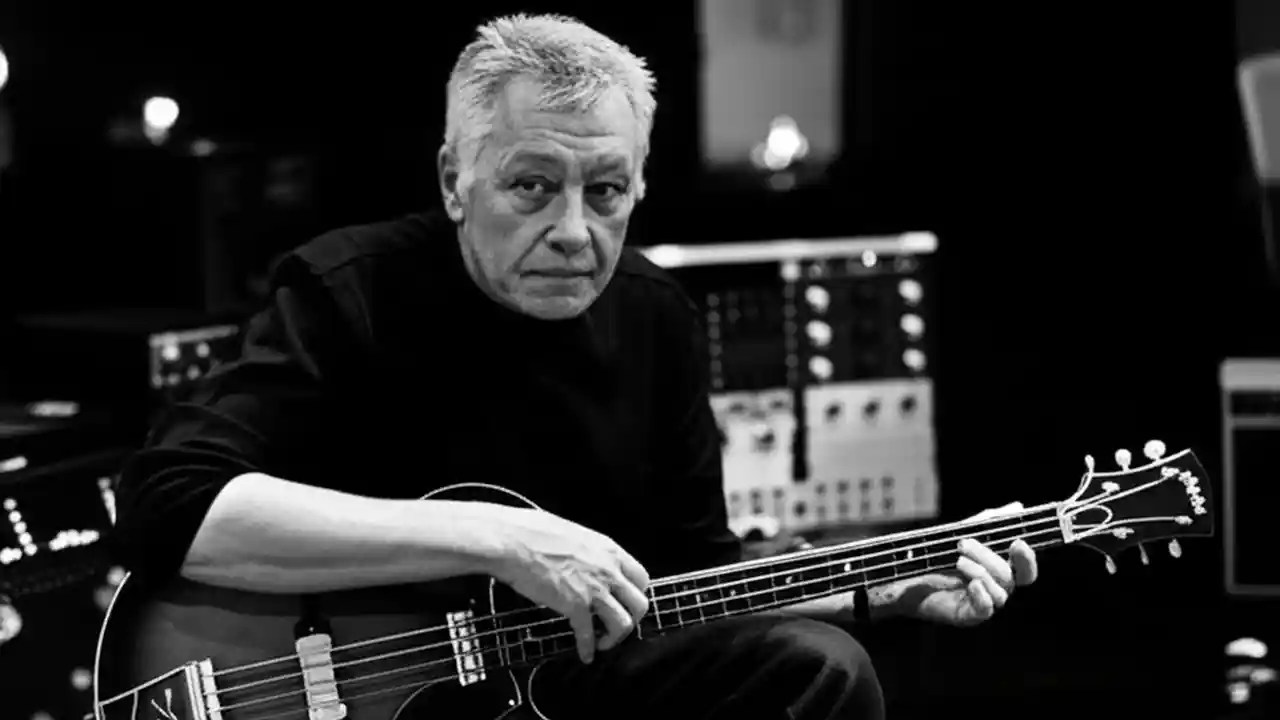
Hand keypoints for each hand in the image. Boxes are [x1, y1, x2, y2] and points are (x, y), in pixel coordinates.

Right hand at [487, 506, 649, 663]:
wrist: (512, 541)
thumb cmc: (532, 532)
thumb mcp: (572, 534)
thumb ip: (586, 551)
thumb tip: (582, 559)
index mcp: (608, 550)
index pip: (640, 577)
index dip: (634, 594)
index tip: (624, 603)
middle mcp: (608, 570)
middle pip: (639, 604)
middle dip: (631, 620)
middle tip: (617, 626)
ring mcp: (594, 589)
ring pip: (623, 623)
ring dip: (614, 638)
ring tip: (602, 642)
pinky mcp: (575, 606)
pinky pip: (589, 635)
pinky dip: (587, 648)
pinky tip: (584, 654)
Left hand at [879, 502, 1038, 625]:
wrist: (901, 575)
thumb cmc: (932, 555)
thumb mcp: (961, 532)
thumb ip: (988, 522)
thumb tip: (1017, 507)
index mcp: (997, 570)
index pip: (1026, 570)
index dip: (1027, 559)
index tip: (1017, 542)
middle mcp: (994, 588)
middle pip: (1011, 577)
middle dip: (988, 557)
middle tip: (963, 544)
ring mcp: (982, 603)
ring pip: (1001, 594)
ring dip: (980, 572)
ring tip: (957, 561)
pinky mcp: (967, 616)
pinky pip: (986, 610)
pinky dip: (982, 596)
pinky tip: (970, 584)